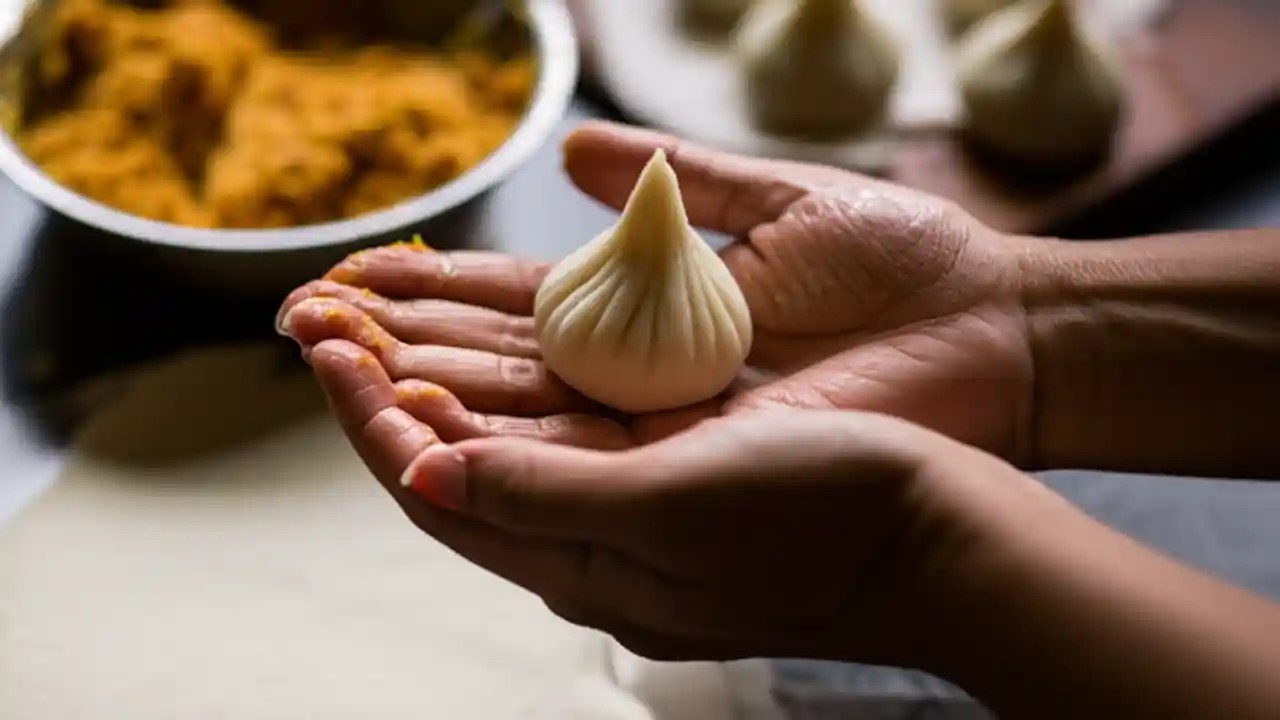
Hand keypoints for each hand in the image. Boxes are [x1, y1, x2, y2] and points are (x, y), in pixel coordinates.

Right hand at [278, 120, 1033, 458]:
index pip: (513, 308)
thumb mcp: (775, 206)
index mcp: (650, 315)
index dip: (431, 294)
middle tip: (304, 320)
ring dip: (417, 396)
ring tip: (331, 364)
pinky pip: (569, 467)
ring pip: (512, 424)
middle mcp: (637, 383)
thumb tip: (571, 151)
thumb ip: (667, 187)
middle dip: (396, 346)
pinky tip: (411, 423)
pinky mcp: (689, 474)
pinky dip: (486, 450)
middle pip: (492, 369)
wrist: (994, 332)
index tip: (355, 275)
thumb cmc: (904, 265)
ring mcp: (657, 435)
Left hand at [294, 340, 1035, 666]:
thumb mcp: (674, 503)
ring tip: (398, 333)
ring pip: (507, 459)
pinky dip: (519, 402)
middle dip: (388, 404)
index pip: (437, 493)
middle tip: (337, 326)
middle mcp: (599, 556)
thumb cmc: (822, 519)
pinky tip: (516, 364)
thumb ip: (545, 494)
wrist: (942, 545)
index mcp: (585, 567)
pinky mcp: (683, 496)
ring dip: (444, 397)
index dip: (369, 420)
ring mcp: (641, 529)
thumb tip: (421, 475)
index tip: (326, 344)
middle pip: (458, 477)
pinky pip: (568, 446)